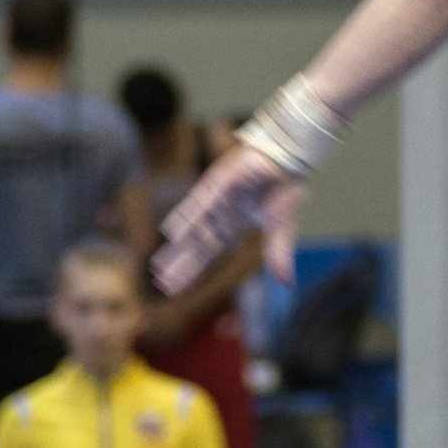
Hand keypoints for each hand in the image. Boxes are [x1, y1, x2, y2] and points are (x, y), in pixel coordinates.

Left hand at [154, 144, 305, 291]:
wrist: (288, 159)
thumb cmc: (284, 187)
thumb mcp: (280, 227)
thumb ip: (279, 253)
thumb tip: (287, 283)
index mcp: (233, 225)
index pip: (208, 253)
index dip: (192, 270)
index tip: (174, 288)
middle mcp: (219, 215)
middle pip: (196, 245)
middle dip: (180, 264)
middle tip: (160, 283)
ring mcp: (216, 199)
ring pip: (193, 228)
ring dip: (178, 246)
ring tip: (159, 265)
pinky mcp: (218, 183)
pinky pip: (201, 203)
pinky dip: (188, 218)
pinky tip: (173, 233)